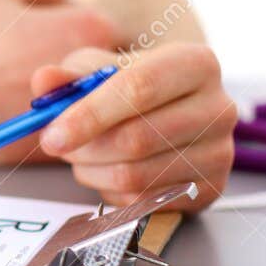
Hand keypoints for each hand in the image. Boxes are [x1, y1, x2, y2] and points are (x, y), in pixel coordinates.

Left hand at [33, 44, 236, 210]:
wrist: (169, 112)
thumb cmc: (131, 86)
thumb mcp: (99, 70)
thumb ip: (70, 76)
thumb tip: (45, 80)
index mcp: (196, 63)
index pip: (139, 89)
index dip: (90, 115)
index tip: (53, 135)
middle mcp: (218, 108)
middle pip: (136, 139)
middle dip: (84, 148)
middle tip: (58, 144)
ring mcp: (221, 152)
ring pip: (135, 175)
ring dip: (92, 171)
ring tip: (84, 155)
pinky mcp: (211, 188)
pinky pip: (143, 202)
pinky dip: (111, 192)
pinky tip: (110, 170)